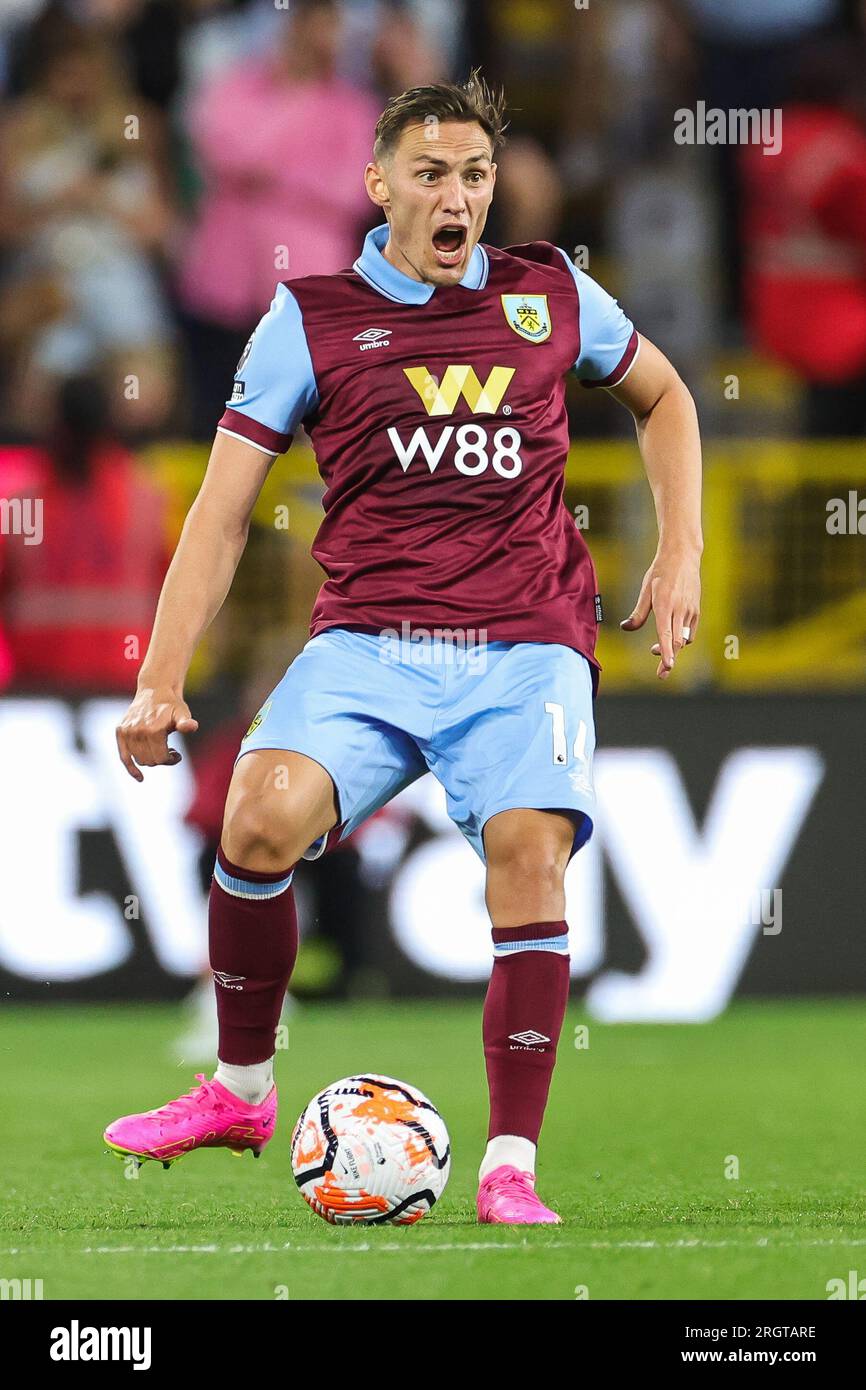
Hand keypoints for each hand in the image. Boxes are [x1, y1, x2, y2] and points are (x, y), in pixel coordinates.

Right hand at [115, 687, 198, 780]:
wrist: (154, 690)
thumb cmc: (171, 704)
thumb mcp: (182, 713)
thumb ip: (185, 722)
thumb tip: (191, 726)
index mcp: (153, 729)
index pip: (161, 758)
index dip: (171, 759)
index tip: (177, 753)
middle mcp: (138, 731)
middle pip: (150, 761)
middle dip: (162, 759)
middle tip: (170, 750)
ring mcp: (127, 732)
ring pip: (139, 760)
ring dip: (150, 759)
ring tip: (159, 748)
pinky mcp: (120, 731)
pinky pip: (123, 756)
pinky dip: (131, 768)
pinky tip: (140, 777)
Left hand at [620, 550, 700, 679]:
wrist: (683, 556)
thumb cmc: (660, 572)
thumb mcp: (645, 591)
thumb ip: (638, 613)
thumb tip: (626, 628)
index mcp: (665, 605)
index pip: (666, 634)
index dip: (666, 652)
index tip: (666, 666)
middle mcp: (680, 610)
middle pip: (677, 643)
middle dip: (669, 660)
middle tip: (660, 673)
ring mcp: (690, 611)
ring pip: (684, 639)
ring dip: (672, 650)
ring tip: (657, 651)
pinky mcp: (696, 610)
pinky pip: (690, 632)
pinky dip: (681, 640)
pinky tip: (671, 638)